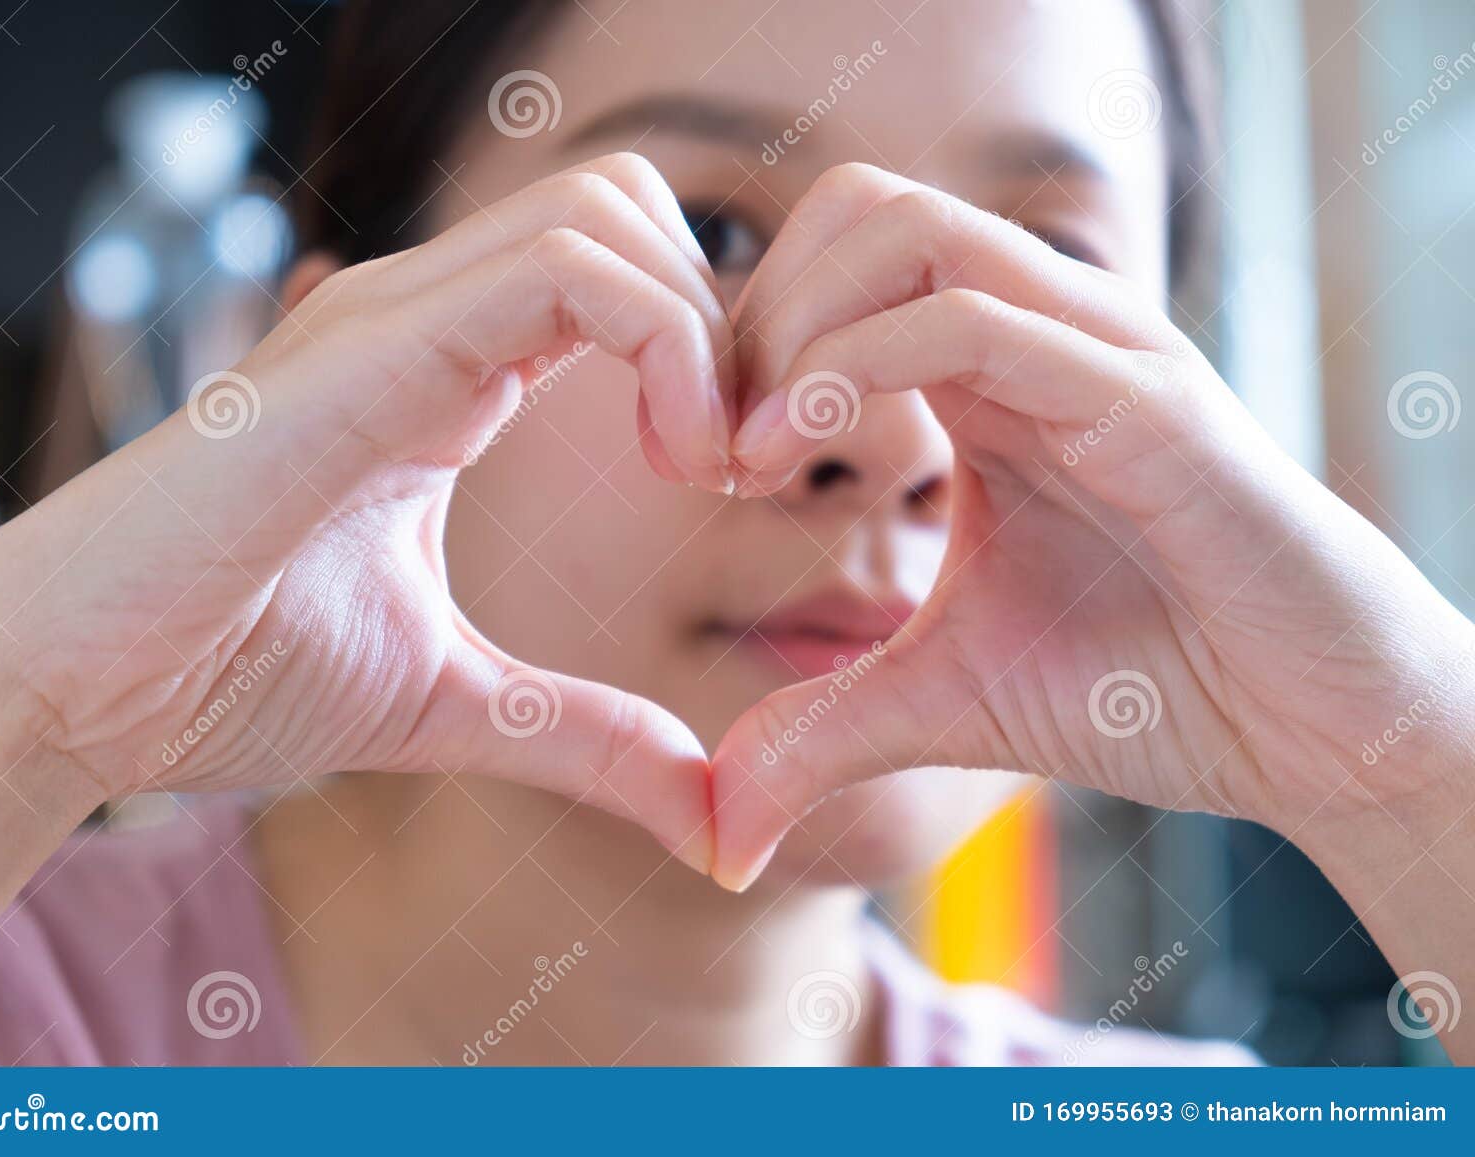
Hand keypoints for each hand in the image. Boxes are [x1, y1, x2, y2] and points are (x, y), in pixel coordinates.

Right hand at [0, 153, 735, 871]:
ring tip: (705, 468)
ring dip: (702, 328)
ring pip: (606, 206)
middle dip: (725, 319)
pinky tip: (669, 464)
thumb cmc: (222, 674)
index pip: (618, 272)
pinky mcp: (370, 349)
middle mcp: (424, 316)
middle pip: (627, 203)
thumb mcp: (453, 706)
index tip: (737, 478)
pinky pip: (560, 270)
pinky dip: (664, 344)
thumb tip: (710, 812)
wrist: (72, 689)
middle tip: (736, 463)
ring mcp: (392, 316)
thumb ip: (583, 736)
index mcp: (447, 371)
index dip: (712, 354)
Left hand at [709, 163, 1474, 890]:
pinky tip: (802, 451)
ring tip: (750, 454)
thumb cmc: (1147, 688)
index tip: (698, 459)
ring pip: (913, 233)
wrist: (1313, 733)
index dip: (744, 340)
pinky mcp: (1147, 403)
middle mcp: (1041, 335)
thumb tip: (716, 826)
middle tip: (713, 446)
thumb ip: (823, 730)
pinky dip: (861, 368)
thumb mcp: (944, 703)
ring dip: (795, 328)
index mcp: (990, 376)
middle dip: (755, 311)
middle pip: (862, 207)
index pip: (841, 261)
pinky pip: (981, 325)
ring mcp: (1098, 352)